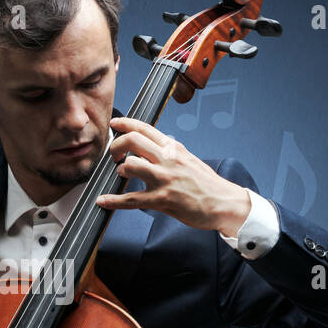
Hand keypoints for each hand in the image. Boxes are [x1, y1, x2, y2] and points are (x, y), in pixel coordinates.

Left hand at [97, 116, 250, 233]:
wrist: (224, 203)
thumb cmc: (208, 184)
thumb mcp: (189, 159)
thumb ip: (170, 152)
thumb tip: (154, 148)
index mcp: (174, 148)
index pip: (145, 128)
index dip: (125, 124)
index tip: (115, 124)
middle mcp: (168, 159)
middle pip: (132, 140)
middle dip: (116, 146)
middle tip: (113, 155)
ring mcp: (164, 179)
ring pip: (130, 165)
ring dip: (120, 170)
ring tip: (122, 175)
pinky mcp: (161, 199)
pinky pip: (131, 199)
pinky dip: (114, 200)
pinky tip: (103, 200)